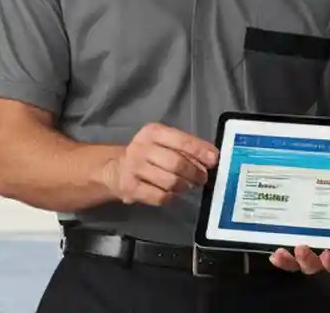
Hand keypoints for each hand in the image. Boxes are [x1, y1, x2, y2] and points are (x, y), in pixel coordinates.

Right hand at [103, 122, 218, 206]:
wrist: (115, 168)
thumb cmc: (148, 154)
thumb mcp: (164, 143)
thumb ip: (185, 148)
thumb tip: (211, 158)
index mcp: (153, 132)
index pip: (182, 140)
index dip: (200, 151)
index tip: (214, 160)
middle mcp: (142, 148)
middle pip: (177, 163)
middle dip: (195, 173)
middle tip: (202, 179)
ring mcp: (134, 168)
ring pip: (170, 182)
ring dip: (184, 186)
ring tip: (186, 186)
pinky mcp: (130, 188)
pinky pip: (160, 196)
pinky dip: (171, 197)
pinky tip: (171, 193)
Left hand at [270, 104, 329, 274]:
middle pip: (327, 259)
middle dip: (316, 261)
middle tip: (304, 246)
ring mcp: (314, 232)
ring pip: (308, 260)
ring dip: (299, 261)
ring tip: (289, 248)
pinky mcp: (294, 229)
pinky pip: (290, 252)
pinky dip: (282, 257)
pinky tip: (273, 250)